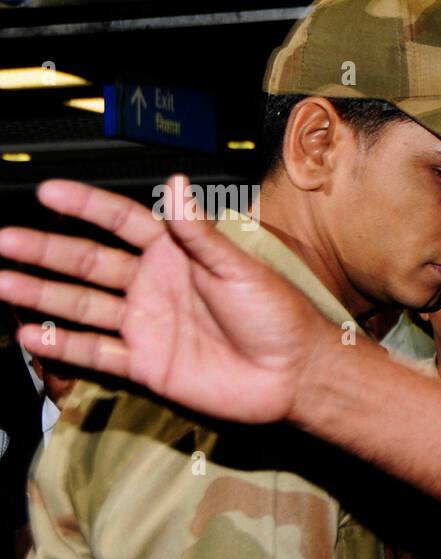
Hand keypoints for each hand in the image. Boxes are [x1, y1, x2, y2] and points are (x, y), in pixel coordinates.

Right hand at [0, 176, 331, 423]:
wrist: (294, 374)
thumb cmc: (279, 316)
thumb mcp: (239, 266)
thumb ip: (199, 231)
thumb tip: (177, 184)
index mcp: (178, 254)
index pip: (121, 221)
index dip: (85, 206)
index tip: (48, 191)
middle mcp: (156, 286)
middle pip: (89, 262)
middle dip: (45, 250)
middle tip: (5, 240)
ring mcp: (148, 325)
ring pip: (84, 305)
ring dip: (42, 295)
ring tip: (2, 283)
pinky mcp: (148, 365)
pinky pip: (97, 352)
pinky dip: (64, 346)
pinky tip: (32, 335)